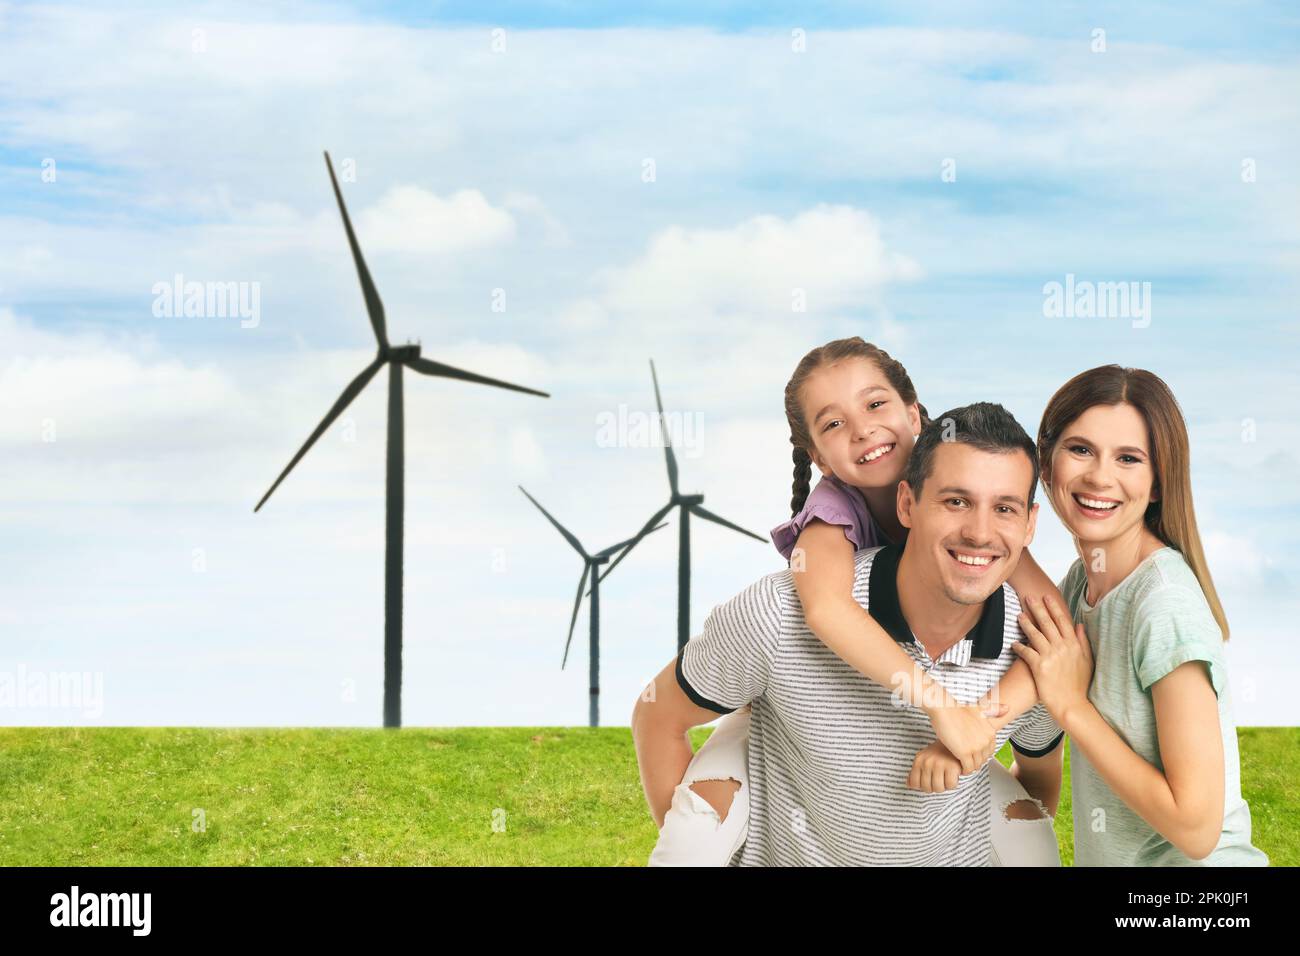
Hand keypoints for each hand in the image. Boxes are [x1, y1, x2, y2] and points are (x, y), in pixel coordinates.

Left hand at [907, 740, 964, 792]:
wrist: (957, 742)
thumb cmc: (940, 754)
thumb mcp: (925, 759)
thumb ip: (916, 772)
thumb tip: (909, 785)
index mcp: (919, 760)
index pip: (914, 783)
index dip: (922, 786)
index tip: (929, 781)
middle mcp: (927, 762)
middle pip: (927, 788)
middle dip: (934, 787)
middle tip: (940, 779)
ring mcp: (939, 764)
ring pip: (938, 788)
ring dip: (944, 786)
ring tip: (946, 777)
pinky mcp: (952, 766)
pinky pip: (950, 785)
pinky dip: (953, 783)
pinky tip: (953, 775)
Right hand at [926, 701, 1006, 774]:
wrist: (943, 708)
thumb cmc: (957, 708)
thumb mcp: (979, 708)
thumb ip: (994, 709)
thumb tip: (1008, 708)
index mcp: (990, 732)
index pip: (989, 752)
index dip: (980, 754)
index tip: (971, 753)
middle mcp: (986, 741)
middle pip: (983, 760)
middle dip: (975, 761)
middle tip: (965, 760)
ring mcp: (976, 747)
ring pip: (975, 765)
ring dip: (969, 767)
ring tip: (961, 763)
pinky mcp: (964, 753)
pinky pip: (967, 768)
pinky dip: (963, 769)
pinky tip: (958, 765)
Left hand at [1011, 595, 1093, 723]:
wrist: (1073, 705)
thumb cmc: (1080, 685)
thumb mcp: (1087, 662)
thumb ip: (1082, 642)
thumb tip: (1079, 625)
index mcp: (1074, 645)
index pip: (1062, 621)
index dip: (1053, 607)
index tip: (1046, 597)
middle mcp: (1062, 648)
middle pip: (1047, 623)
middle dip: (1037, 608)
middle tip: (1028, 597)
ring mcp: (1050, 656)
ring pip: (1035, 634)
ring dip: (1026, 623)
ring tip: (1019, 615)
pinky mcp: (1039, 666)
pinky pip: (1026, 652)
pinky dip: (1019, 646)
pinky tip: (1014, 643)